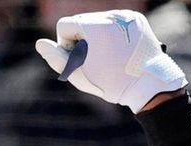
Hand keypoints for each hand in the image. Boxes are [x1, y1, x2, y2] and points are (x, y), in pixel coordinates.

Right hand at [34, 10, 186, 112]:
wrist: (150, 86)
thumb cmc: (112, 83)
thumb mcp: (80, 75)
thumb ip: (57, 59)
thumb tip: (40, 44)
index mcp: (95, 25)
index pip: (65, 25)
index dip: (65, 45)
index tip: (78, 60)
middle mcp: (112, 15)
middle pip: (82, 21)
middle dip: (82, 39)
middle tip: (94, 60)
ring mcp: (127, 15)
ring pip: (99, 20)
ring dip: (96, 35)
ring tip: (108, 56)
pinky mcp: (137, 19)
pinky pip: (116, 21)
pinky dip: (113, 33)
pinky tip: (119, 50)